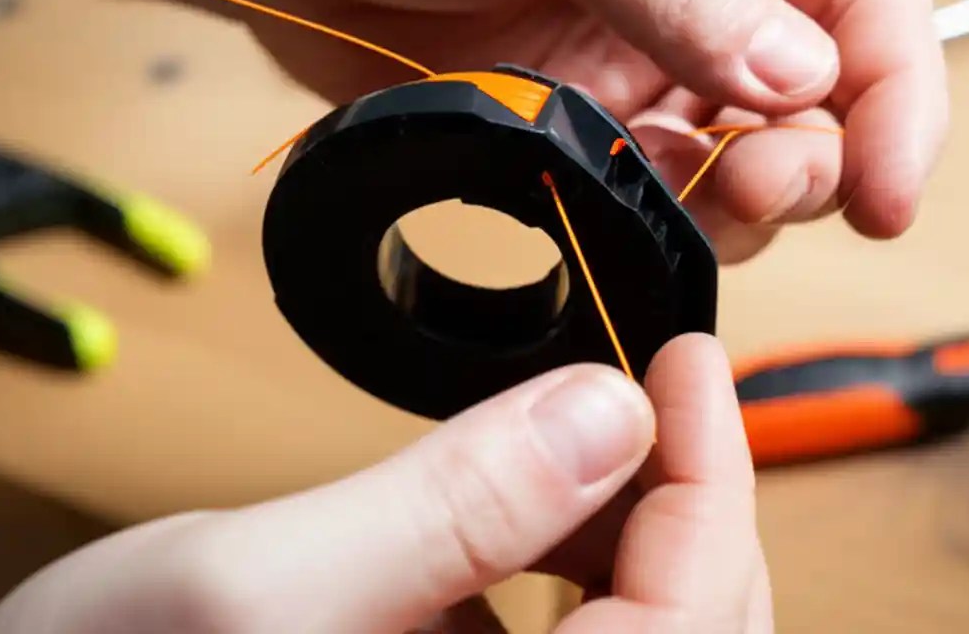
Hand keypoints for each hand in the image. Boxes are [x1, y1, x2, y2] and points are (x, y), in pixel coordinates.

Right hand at [0, 334, 766, 632]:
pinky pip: (573, 628)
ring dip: (637, 522)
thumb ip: (448, 505)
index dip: (710, 475)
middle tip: (646, 383)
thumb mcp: (258, 585)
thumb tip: (602, 412)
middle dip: (686, 495)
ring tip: (585, 435)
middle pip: (695, 622)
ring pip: (645, 623)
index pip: (688, 613)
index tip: (685, 360)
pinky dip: (574, 554)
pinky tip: (524, 510)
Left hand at [197, 0, 946, 261]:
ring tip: (701, 207)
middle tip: (763, 192)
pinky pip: (665, 188)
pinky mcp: (592, 121)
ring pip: (754, 155)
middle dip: (821, 158)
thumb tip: (800, 75)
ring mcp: (648, 59)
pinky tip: (640, 212)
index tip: (890, 188)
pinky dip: (671, 219)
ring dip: (749, 203)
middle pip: (829, 90)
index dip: (899, 93)